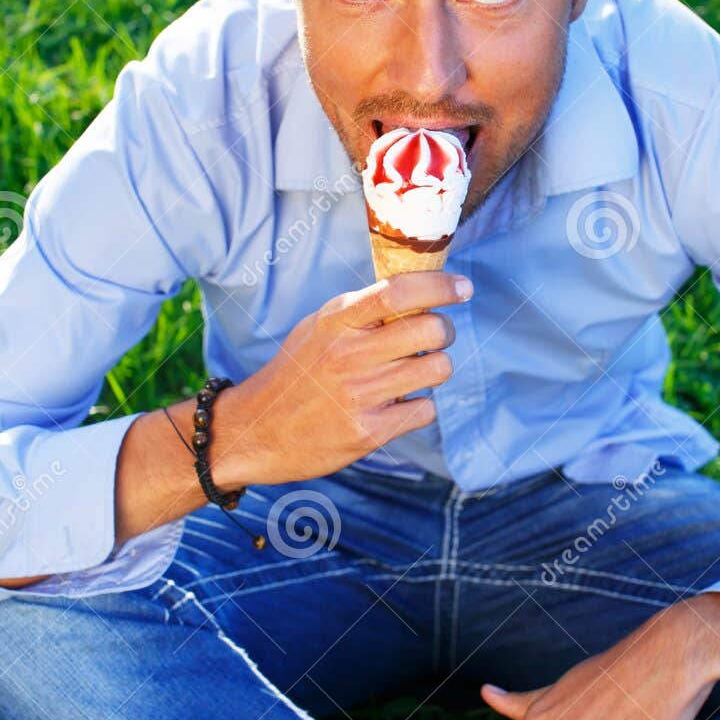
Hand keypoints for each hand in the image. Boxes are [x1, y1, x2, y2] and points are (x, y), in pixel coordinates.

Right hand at [209, 270, 471, 486]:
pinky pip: (425, 409)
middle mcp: (349, 355)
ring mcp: (360, 395)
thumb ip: (361, 312)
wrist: (256, 431)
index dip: (440, 287)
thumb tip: (418, 292)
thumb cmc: (295, 375)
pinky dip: (419, 407)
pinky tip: (396, 406)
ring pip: (437, 369)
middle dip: (444, 332)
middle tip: (434, 338)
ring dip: (435, 369)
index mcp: (336, 321)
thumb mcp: (317, 329)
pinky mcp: (368, 432)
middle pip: (431, 330)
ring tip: (412, 372)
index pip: (398, 293)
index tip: (463, 288)